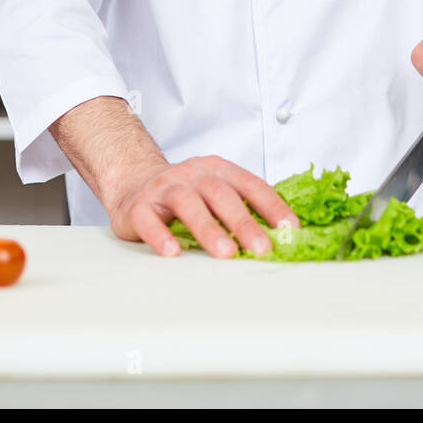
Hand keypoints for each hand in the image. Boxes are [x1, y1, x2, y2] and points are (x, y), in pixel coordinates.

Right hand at [105, 156, 299, 258]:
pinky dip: (161, 236)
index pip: (250, 185)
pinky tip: (173, 252)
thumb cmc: (183, 193)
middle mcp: (191, 174)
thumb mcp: (214, 191)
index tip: (290, 228)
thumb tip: (283, 234)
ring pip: (187, 203)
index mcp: (217, 169)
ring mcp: (163, 189)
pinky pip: (148, 220)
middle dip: (244, 222)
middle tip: (262, 248)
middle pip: (220, 194)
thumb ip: (242, 206)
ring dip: (208, 229)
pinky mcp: (137, 207)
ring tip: (225, 253)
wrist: (132, 182)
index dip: (271, 205)